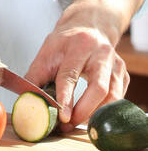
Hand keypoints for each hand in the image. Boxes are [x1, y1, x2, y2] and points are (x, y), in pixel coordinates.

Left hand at [25, 5, 129, 127]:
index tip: (62, 116)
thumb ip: (36, 76)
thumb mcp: (46, 53)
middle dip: (84, 110)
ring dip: (96, 113)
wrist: (88, 26)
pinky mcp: (123, 74)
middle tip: (69, 123)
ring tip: (78, 122)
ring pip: (113, 95)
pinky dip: (104, 110)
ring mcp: (116, 64)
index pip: (71, 74)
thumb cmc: (65, 43)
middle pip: (99, 87)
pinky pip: (118, 98)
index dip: (66, 97)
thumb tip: (28, 101)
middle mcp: (101, 53)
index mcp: (78, 45)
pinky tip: (91, 114)